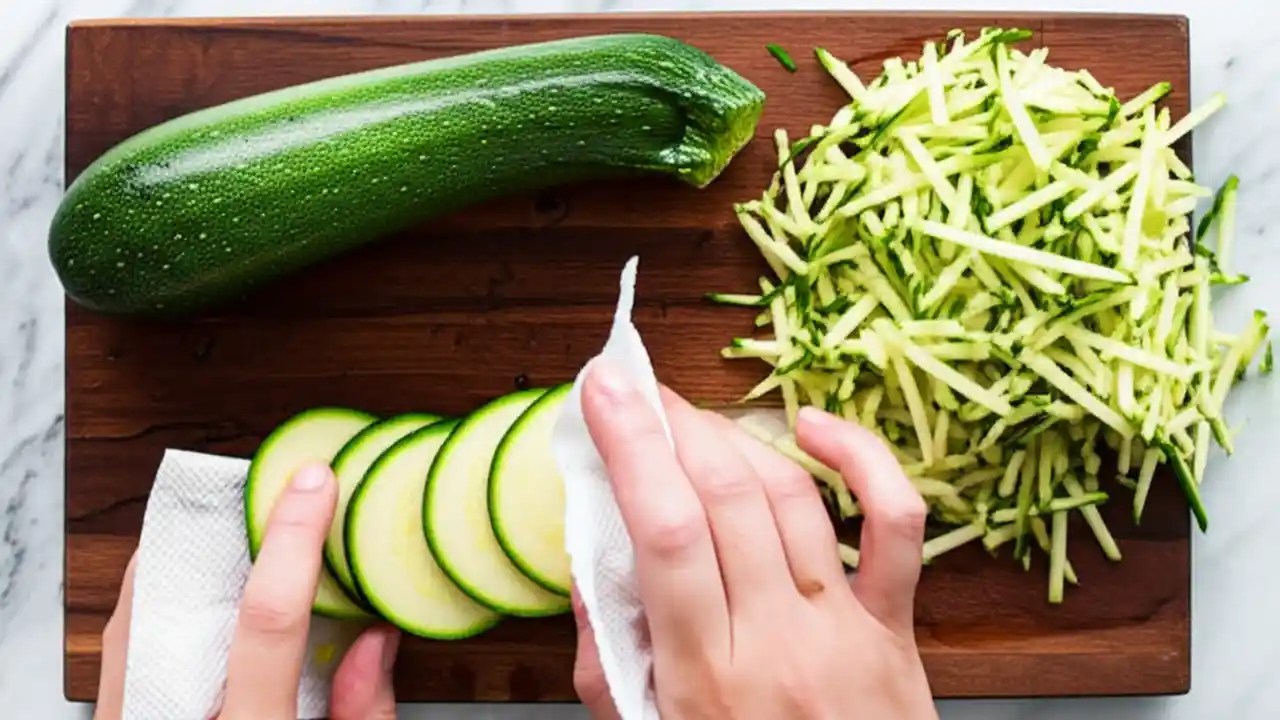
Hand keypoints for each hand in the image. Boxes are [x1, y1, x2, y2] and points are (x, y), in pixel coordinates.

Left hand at [94, 464, 400, 719]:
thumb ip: (363, 711)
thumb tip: (375, 633)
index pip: (268, 620)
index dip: (294, 539)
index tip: (314, 481)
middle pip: (183, 602)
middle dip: (223, 532)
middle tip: (265, 486)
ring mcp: (134, 719)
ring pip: (137, 616)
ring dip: (185, 562)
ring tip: (234, 528)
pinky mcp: (118, 719)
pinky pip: (125, 646)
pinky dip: (161, 604)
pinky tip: (200, 591)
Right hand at [572, 362, 936, 719]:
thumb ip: (609, 654)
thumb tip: (591, 556)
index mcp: (705, 679)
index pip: (665, 531)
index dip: (631, 446)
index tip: (603, 389)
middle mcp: (779, 642)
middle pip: (724, 497)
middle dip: (673, 424)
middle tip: (640, 395)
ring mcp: (845, 629)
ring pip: (791, 495)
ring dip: (734, 436)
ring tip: (692, 422)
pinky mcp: (895, 627)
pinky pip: (895, 523)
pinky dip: (861, 459)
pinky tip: (813, 428)